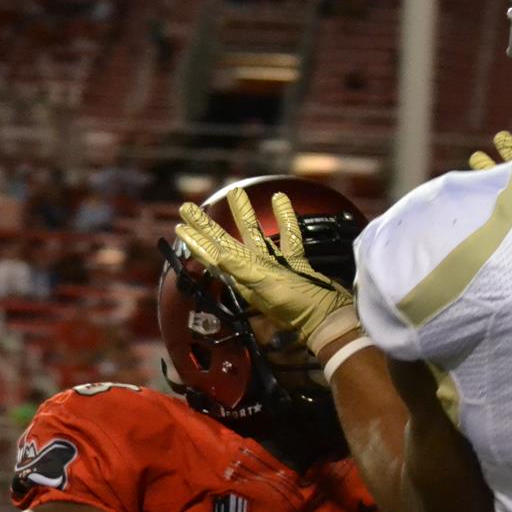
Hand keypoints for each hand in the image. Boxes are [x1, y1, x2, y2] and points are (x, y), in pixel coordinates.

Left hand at [176, 188, 359, 358]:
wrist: (330, 318)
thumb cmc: (298, 306)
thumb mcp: (267, 286)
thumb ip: (242, 269)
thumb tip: (217, 253)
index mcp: (244, 277)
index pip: (212, 256)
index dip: (196, 241)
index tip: (181, 225)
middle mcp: (255, 272)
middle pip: (225, 243)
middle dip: (207, 225)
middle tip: (189, 208)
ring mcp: (276, 267)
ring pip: (255, 236)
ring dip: (243, 215)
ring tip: (235, 193)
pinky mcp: (296, 265)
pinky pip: (288, 237)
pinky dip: (285, 218)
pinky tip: (281, 200)